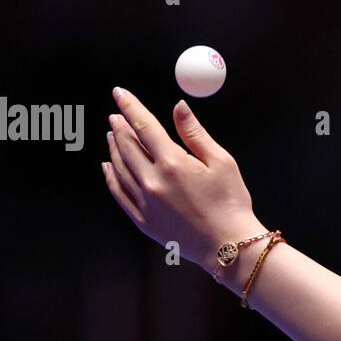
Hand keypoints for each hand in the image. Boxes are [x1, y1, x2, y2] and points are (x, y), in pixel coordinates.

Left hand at [101, 87, 265, 269]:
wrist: (229, 247)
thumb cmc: (231, 204)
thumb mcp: (221, 161)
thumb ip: (194, 133)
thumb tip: (178, 107)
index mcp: (172, 164)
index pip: (144, 126)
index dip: (130, 107)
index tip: (120, 93)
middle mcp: (152, 182)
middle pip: (127, 146)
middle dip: (120, 127)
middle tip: (116, 115)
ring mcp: (145, 203)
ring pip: (119, 168)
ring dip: (114, 148)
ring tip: (112, 135)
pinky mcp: (143, 221)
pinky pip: (119, 193)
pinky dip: (110, 177)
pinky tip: (108, 166)